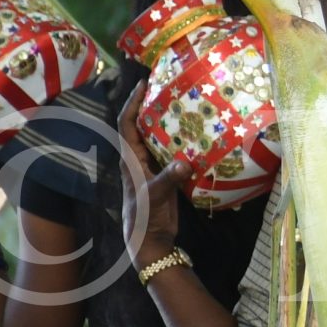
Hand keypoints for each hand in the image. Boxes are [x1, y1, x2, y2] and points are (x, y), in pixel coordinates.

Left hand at [115, 90, 186, 275]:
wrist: (150, 242)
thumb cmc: (144, 218)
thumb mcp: (154, 197)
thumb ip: (168, 179)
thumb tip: (185, 163)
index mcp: (130, 160)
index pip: (127, 124)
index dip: (133, 103)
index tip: (143, 84)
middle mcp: (140, 160)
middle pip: (143, 126)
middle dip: (152, 107)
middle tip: (169, 89)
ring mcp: (153, 168)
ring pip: (159, 139)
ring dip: (170, 123)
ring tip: (187, 106)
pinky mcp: (167, 177)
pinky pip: (174, 153)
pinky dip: (184, 143)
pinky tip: (199, 136)